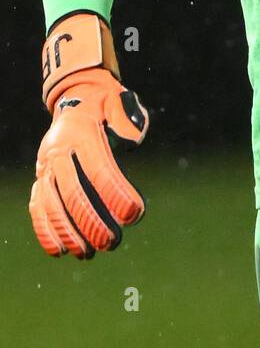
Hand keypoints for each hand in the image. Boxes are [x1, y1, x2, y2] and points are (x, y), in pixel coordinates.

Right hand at [29, 12, 148, 256]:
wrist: (76, 95)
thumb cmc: (106, 104)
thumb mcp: (120, 103)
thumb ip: (126, 121)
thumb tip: (132, 141)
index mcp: (80, 132)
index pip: (99, 168)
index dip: (116, 194)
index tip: (134, 215)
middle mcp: (58, 150)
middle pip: (71, 192)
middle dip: (91, 221)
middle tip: (111, 242)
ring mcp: (45, 165)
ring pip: (50, 204)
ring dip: (67, 232)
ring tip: (88, 253)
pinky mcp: (40, 176)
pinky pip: (37, 207)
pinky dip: (46, 230)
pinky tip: (59, 251)